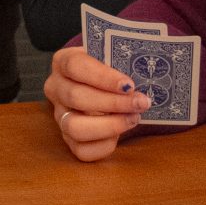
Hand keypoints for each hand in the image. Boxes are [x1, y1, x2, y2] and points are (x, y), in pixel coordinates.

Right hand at [42, 45, 150, 161]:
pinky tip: (121, 134)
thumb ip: (124, 57)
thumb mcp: (113, 54)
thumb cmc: (111, 67)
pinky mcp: (68, 138)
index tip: (129, 85)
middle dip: (113, 103)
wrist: (104, 85)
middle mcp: (56, 88)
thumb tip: (149, 64)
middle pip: (75, 97)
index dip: (102, 77)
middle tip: (141, 103)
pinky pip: (82, 150)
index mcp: (63, 61)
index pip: (75, 66)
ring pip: (74, 127)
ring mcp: (60, 115)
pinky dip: (104, 145)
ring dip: (109, 125)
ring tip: (133, 118)